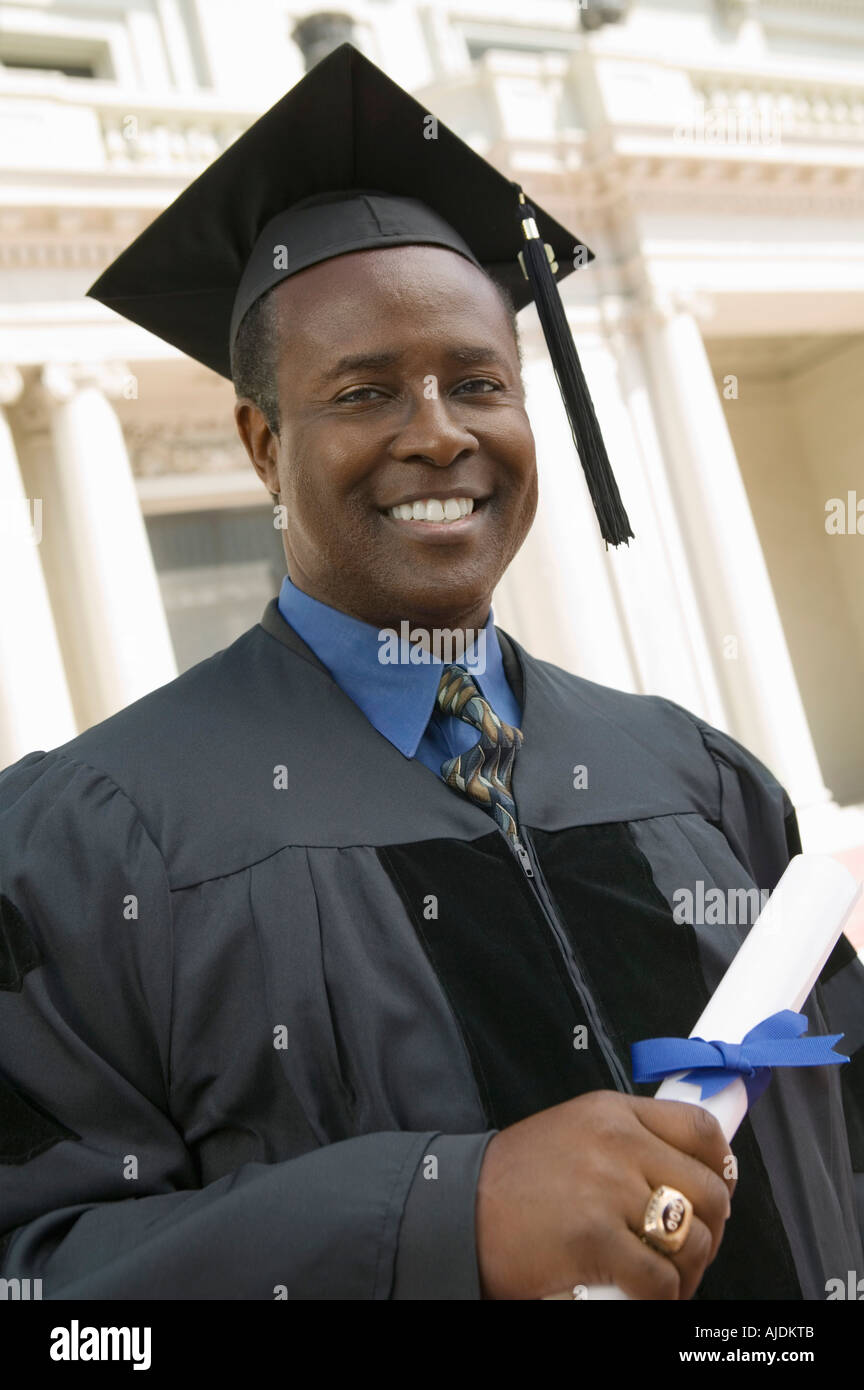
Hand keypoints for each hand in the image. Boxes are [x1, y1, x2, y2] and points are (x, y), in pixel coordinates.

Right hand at [475, 1091, 734, 1299]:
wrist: (454, 1209)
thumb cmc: (512, 1180)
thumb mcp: (574, 1132)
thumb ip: (628, 1141)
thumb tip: (688, 1171)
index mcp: (612, 1112)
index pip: (699, 1128)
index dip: (722, 1166)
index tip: (718, 1189)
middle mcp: (616, 1143)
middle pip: (708, 1191)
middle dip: (711, 1230)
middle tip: (691, 1249)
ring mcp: (607, 1190)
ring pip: (693, 1240)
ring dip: (689, 1271)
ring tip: (666, 1278)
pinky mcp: (595, 1239)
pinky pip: (661, 1280)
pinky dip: (661, 1297)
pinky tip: (643, 1295)